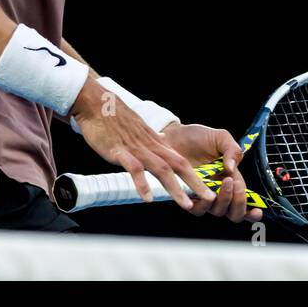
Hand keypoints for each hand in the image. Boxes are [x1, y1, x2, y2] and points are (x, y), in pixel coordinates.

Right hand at [71, 79, 216, 212]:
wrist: (97, 102)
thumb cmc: (114, 117)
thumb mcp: (137, 129)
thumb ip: (149, 140)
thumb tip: (159, 143)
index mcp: (154, 142)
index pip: (180, 160)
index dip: (195, 175)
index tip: (207, 188)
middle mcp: (150, 145)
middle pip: (178, 165)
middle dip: (195, 183)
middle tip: (210, 198)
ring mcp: (136, 148)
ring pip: (161, 169)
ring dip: (176, 187)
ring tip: (186, 204)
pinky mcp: (120, 151)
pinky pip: (134, 169)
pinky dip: (142, 184)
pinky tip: (148, 198)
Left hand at [160, 123, 262, 223]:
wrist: (173, 135)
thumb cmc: (197, 137)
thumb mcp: (220, 138)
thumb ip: (233, 150)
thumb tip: (232, 168)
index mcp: (231, 180)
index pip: (245, 202)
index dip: (253, 211)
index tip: (258, 210)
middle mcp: (218, 192)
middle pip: (234, 213)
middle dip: (238, 203)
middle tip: (234, 184)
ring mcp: (203, 196)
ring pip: (217, 212)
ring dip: (224, 201)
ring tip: (223, 181)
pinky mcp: (187, 197)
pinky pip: (197, 209)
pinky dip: (203, 204)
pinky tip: (205, 193)